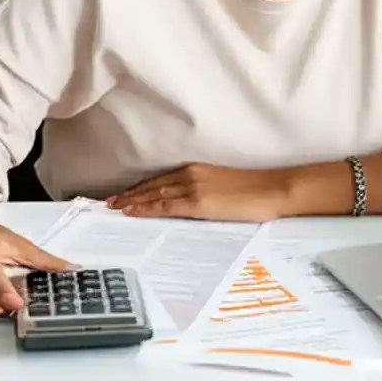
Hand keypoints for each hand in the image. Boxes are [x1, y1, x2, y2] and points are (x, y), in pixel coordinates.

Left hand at [106, 162, 291, 222]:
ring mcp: (193, 187)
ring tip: (114, 207)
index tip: (124, 194)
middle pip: (152, 184)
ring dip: (131, 200)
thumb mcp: (224, 186)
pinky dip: (145, 208)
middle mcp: (191, 174)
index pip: (161, 178)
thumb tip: (192, 203)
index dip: (141, 187)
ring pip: (154, 194)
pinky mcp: (198, 202)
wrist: (272, 189)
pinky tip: (131, 211)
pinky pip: (165, 205)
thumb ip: (205, 190)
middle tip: (108, 202)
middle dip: (130, 193)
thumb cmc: (255, 190)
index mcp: (197, 169)